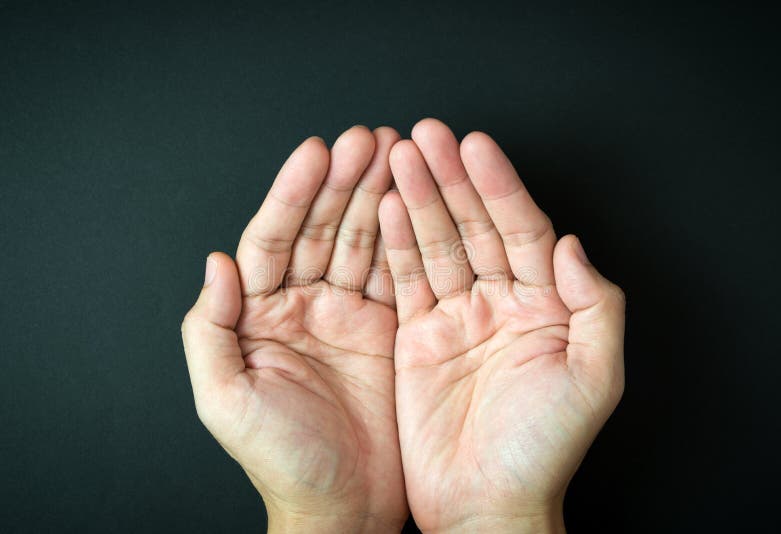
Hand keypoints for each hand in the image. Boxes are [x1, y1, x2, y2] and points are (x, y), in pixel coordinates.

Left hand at [181, 126, 407, 532]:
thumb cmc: (281, 460)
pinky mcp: (384, 327)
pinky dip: (402, 235)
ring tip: (397, 151)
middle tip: (369, 137)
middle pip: (319, 228)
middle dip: (342, 180)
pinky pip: (392, 271)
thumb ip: (210, 330)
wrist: (342, 505)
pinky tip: (411, 200)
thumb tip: (215, 264)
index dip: (292, 194)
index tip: (316, 153)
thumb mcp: (226, 400)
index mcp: (258, 316)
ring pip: (359, 239)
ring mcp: (344, 313)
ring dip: (375, 194)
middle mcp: (301, 306)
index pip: (271, 238)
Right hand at [379, 119, 625, 532]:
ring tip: (398, 155)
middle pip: (475, 226)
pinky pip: (407, 280)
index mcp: (547, 305)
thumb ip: (594, 305)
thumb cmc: (545, 451)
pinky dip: (396, 243)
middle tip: (426, 134)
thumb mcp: (594, 378)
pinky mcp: (419, 336)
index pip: (523, 229)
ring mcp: (457, 317)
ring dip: (420, 198)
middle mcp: (501, 302)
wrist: (487, 505)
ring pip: (437, 244)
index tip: (476, 145)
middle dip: (452, 177)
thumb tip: (573, 244)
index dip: (500, 186)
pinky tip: (388, 208)